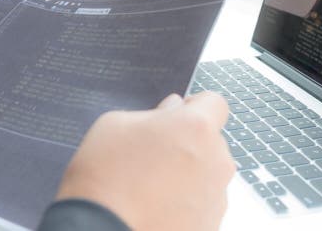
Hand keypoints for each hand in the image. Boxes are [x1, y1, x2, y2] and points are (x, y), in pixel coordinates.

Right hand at [55, 92, 233, 230]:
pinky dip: (185, 202)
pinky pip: (202, 204)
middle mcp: (216, 160)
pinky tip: (156, 207)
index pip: (214, 103)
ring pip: (208, 173)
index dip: (193, 106)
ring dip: (188, 173)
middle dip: (188, 142)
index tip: (175, 116)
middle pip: (210, 140)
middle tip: (154, 154)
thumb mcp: (115, 125)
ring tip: (151, 186)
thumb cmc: (104, 177)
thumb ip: (152, 112)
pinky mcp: (210, 225)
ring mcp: (216, 197)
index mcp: (196, 127)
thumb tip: (170, 111)